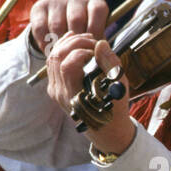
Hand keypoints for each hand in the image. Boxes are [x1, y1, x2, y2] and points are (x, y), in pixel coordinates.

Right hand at [29, 0, 109, 55]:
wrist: (59, 23)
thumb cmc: (84, 32)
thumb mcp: (95, 33)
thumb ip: (98, 41)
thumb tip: (99, 53)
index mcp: (94, 1)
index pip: (98, 10)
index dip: (97, 31)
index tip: (93, 49)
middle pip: (76, 19)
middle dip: (76, 42)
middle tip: (76, 56)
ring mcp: (57, 0)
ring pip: (57, 25)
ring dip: (59, 44)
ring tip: (62, 57)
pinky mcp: (39, 7)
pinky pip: (40, 28)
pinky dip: (45, 43)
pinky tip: (50, 52)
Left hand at [46, 36, 134, 155]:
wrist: (106, 130)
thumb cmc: (114, 108)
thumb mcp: (118, 87)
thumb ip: (110, 65)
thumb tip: (101, 44)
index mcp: (75, 96)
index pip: (68, 65)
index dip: (81, 51)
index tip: (97, 50)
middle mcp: (60, 94)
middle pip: (57, 57)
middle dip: (75, 42)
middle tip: (92, 41)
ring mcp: (55, 90)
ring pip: (52, 57)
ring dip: (68, 43)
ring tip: (85, 40)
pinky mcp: (55, 87)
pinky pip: (53, 63)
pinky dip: (63, 49)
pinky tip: (75, 44)